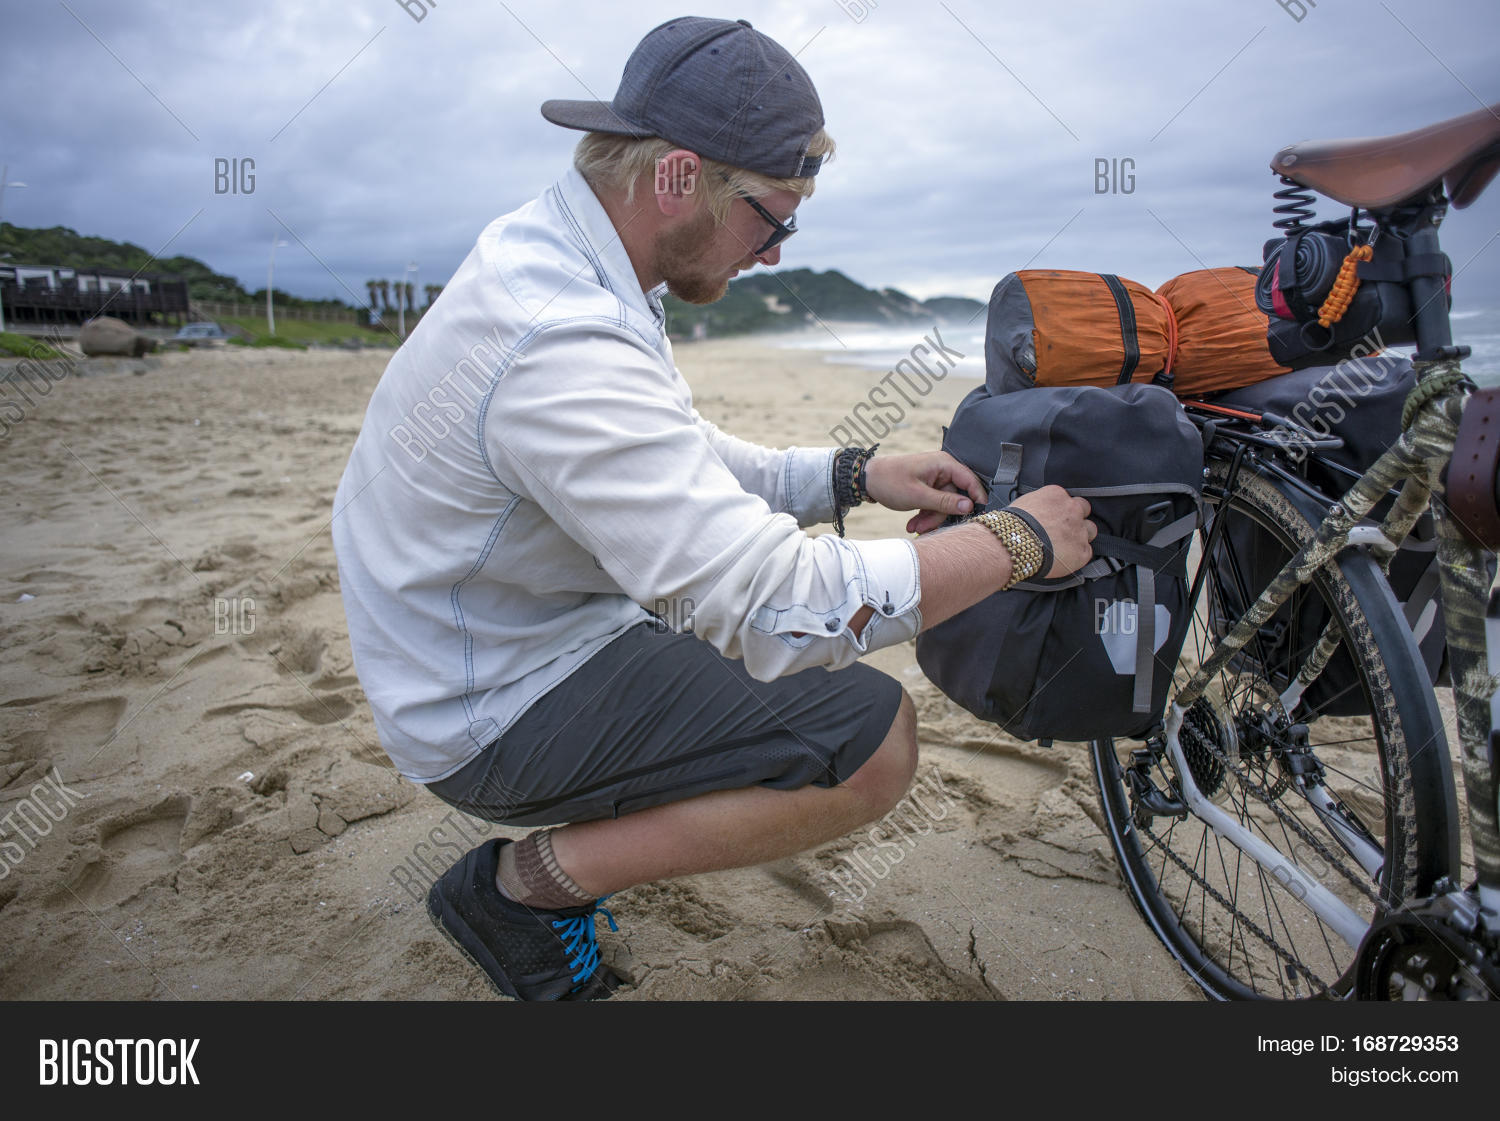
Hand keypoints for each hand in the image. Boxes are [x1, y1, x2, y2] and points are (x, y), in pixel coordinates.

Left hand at [862, 451, 987, 535]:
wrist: (868, 480)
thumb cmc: (890, 481)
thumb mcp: (917, 495)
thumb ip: (944, 502)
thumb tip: (969, 506)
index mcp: (943, 464)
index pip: (969, 480)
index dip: (976, 498)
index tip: (978, 515)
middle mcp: (942, 469)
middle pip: (955, 497)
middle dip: (939, 515)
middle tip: (923, 528)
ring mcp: (935, 479)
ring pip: (943, 504)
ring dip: (930, 518)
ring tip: (914, 527)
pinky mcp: (928, 488)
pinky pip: (934, 504)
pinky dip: (924, 514)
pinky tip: (912, 523)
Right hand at [1007, 485, 1094, 577]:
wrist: (1012, 546)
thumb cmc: (1011, 527)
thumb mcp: (1023, 504)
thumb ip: (1038, 504)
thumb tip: (1038, 511)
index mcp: (1056, 494)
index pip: (1066, 498)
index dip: (1061, 509)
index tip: (1054, 517)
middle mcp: (1072, 509)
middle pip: (1084, 509)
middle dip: (1077, 518)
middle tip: (1064, 529)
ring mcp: (1079, 530)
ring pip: (1091, 530)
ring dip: (1081, 536)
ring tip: (1066, 545)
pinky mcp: (1081, 551)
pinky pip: (1086, 552)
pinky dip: (1077, 555)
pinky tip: (1064, 558)